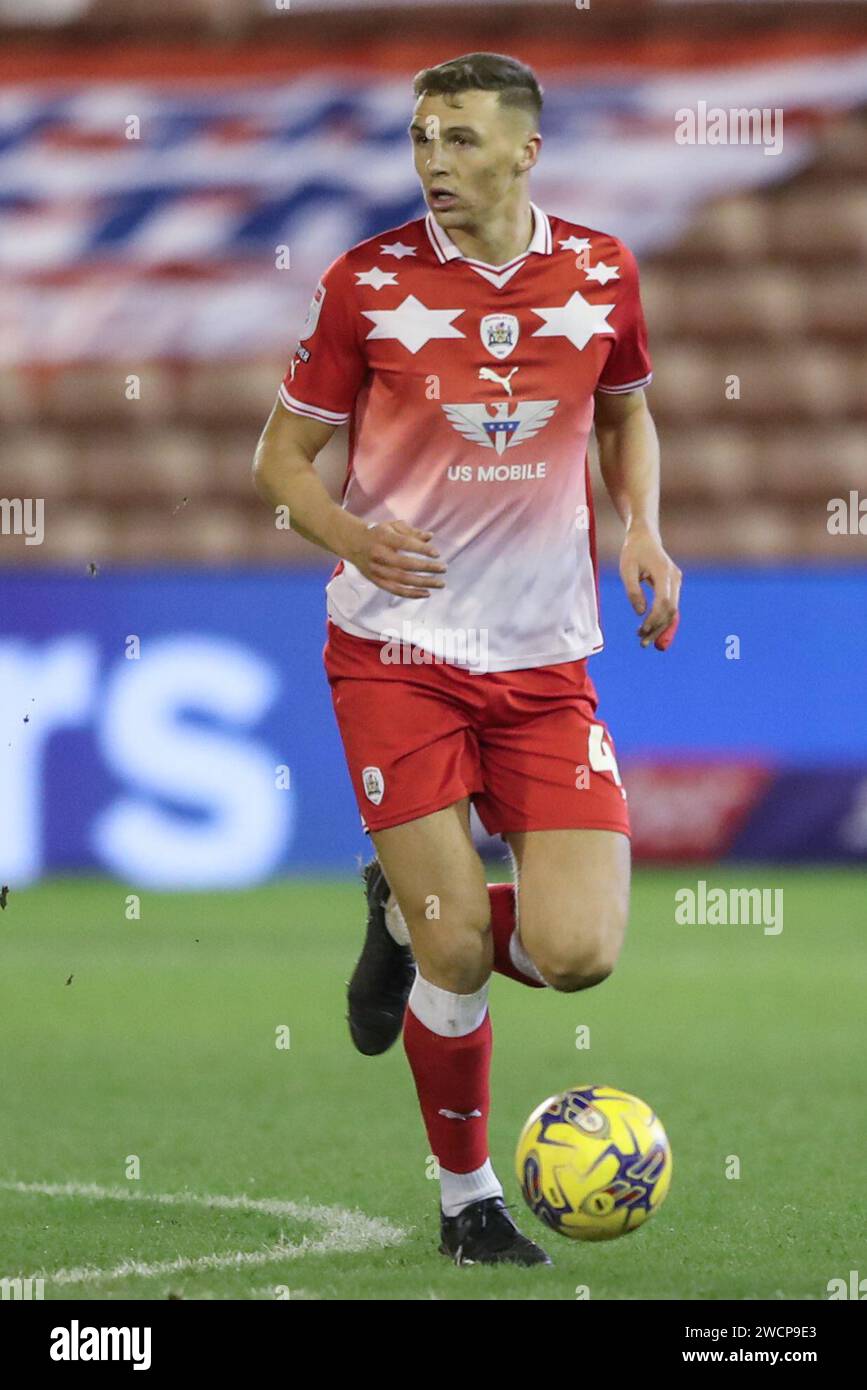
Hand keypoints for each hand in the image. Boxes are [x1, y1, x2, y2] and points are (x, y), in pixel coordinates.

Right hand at [349, 519, 445, 599]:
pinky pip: (395, 590)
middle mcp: (379, 555)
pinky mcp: (376, 581)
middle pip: (405, 564)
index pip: (404, 544)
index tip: (437, 553)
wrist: (353, 543)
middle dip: (426, 568)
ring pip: (402, 580)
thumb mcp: (393, 526)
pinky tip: (426, 593)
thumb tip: (430, 537)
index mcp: (383, 538)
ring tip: (440, 583)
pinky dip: (412, 594)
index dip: (421, 549)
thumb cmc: (378, 533)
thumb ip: (412, 531)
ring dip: (423, 583)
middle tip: (444, 568)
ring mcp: (377, 570)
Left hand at [619, 524, 681, 648]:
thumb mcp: (627, 569)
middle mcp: (675, 578)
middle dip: (658, 629)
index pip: (664, 602)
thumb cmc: (633, 552)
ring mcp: (676, 582)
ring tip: (645, 641)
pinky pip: (671, 606)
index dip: (654, 619)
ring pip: (673, 611)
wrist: (644, 537)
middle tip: (642, 643)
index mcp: (664, 572)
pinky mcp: (674, 585)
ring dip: (660, 627)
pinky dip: (663, 620)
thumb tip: (640, 613)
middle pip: (671, 610)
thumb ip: (633, 591)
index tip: (641, 630)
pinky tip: (652, 632)